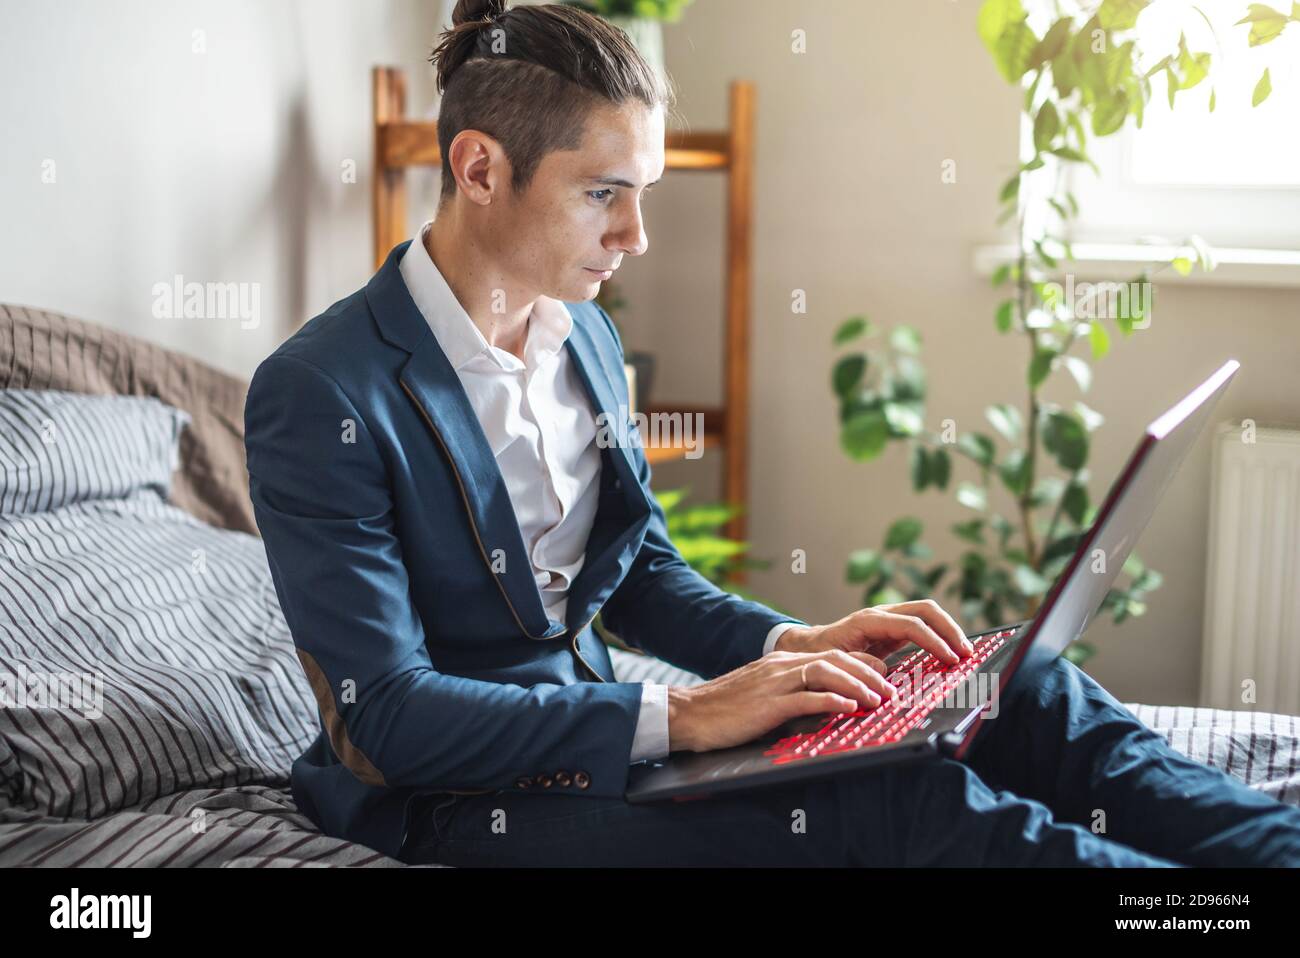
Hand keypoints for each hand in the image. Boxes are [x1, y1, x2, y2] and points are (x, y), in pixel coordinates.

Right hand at [667, 647, 900, 752]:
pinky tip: (848, 708)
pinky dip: (829, 701)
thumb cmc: (726, 709)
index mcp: (782, 662)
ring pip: (824, 672)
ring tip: (878, 700)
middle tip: (892, 692)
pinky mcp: (767, 704)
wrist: (688, 713)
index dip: (863, 665)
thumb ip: (793, 693)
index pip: (832, 655)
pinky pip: (804, 698)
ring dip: (856, 685)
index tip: (885, 679)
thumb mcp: (765, 695)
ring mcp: (774, 683)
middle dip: (869, 674)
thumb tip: (827, 704)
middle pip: (835, 659)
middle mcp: (781, 666)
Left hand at [774, 599, 973, 665]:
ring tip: (965, 652)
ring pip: (928, 613)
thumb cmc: (819, 656)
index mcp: (868, 621)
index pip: (911, 624)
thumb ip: (855, 665)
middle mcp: (882, 614)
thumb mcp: (834, 663)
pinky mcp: (894, 628)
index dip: (933, 641)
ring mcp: (889, 618)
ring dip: (949, 630)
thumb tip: (881, 672)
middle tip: (967, 653)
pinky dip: (940, 635)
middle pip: (926, 610)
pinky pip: (923, 625)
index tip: (950, 659)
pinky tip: (950, 652)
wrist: (809, 647)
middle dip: (950, 629)